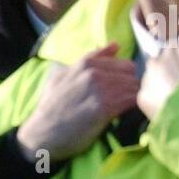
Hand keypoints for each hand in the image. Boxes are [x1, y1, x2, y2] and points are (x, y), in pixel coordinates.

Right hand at [16, 42, 138, 162]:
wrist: (44, 132)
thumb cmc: (54, 106)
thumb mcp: (64, 75)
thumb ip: (90, 60)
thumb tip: (114, 46)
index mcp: (84, 63)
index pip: (122, 61)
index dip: (126, 75)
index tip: (123, 85)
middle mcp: (93, 73)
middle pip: (131, 73)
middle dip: (131, 84)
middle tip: (126, 97)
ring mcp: (99, 89)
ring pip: (134, 86)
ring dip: (134, 96)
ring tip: (125, 106)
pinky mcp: (105, 107)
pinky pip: (132, 100)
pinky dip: (134, 106)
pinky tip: (126, 112)